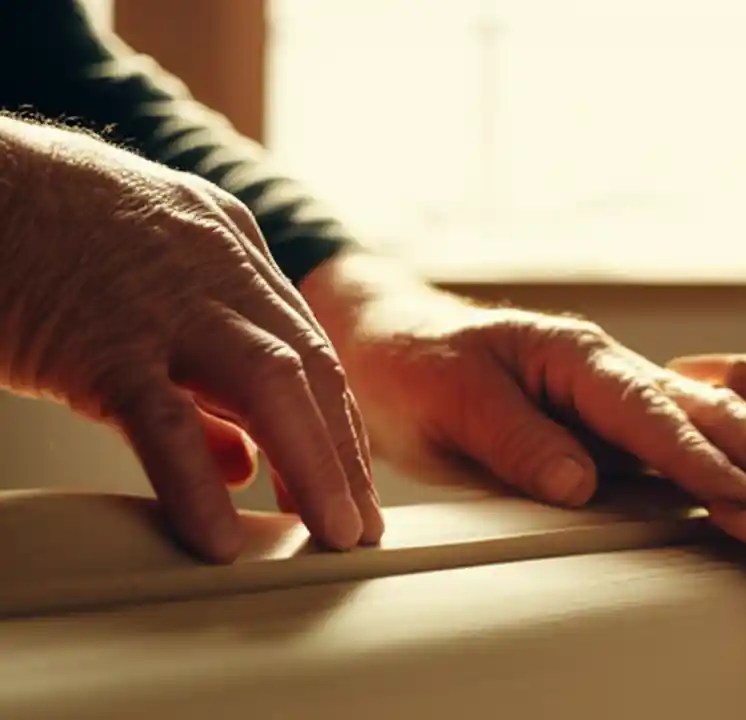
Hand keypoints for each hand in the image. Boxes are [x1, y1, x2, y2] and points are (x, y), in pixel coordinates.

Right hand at [0, 119, 380, 560]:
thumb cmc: (40, 238)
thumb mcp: (144, 285)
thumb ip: (201, 366)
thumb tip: (244, 463)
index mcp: (231, 250)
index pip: (308, 349)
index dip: (335, 423)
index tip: (351, 483)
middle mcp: (219, 268)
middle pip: (310, 369)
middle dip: (343, 454)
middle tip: (359, 527)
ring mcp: (165, 302)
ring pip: (270, 386)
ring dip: (312, 466)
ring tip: (334, 534)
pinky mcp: (100, 339)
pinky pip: (163, 419)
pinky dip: (197, 483)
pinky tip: (222, 539)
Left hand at [300, 255, 745, 505]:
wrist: (389, 345)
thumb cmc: (415, 362)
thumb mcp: (449, 399)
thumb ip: (515, 437)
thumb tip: (581, 483)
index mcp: (575, 355)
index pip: (647, 411)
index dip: (697, 455)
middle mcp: (608, 373)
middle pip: (701, 412)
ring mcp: (614, 400)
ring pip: (705, 424)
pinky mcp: (609, 428)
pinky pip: (679, 443)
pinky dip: (732, 460)